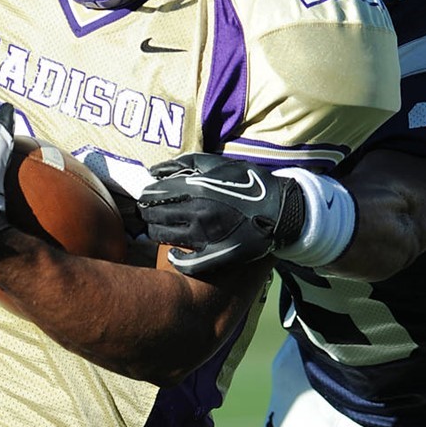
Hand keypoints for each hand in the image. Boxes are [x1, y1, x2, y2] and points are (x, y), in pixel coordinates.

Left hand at [138, 152, 301, 274]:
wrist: (280, 210)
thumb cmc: (249, 183)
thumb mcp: (219, 164)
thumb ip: (186, 163)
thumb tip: (154, 170)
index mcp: (195, 188)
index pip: (153, 194)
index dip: (146, 196)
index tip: (147, 197)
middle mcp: (195, 212)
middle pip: (152, 216)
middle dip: (147, 213)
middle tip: (148, 213)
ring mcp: (203, 236)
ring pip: (161, 238)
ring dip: (154, 233)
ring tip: (158, 229)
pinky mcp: (214, 255)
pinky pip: (183, 263)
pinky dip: (174, 259)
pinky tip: (173, 253)